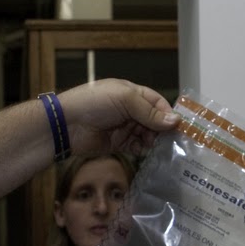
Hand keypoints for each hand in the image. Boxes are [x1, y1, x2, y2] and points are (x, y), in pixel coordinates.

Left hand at [58, 80, 178, 155]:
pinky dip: (143, 150)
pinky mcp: (118, 143)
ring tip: (156, 147)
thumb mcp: (125, 100)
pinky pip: (136, 147)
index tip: (178, 126)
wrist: (66, 124)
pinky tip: (145, 152)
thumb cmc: (93, 103)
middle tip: (169, 140)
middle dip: (162, 130)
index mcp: (131, 93)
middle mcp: (129, 109)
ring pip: (147, 135)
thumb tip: (175, 121)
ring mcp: (124, 127)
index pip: (157, 102)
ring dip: (153, 141)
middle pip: (154, 120)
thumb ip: (150, 112)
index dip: (167, 113)